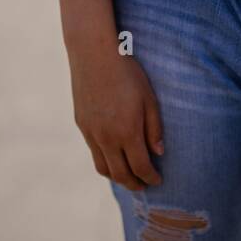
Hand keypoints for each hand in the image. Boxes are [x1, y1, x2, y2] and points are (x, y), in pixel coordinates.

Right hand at [68, 47, 163, 191]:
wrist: (94, 55)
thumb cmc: (127, 73)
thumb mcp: (149, 98)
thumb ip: (154, 128)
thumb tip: (158, 153)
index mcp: (127, 132)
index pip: (140, 167)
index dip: (151, 178)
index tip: (158, 180)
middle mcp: (107, 138)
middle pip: (121, 175)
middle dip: (135, 184)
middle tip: (145, 185)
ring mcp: (91, 134)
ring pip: (103, 168)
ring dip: (117, 177)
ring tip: (129, 176)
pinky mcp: (82, 126)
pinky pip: (94, 152)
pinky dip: (105, 161)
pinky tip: (114, 156)